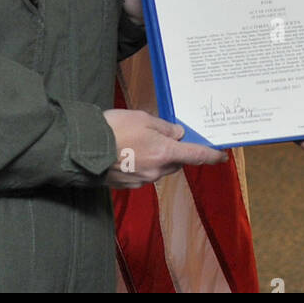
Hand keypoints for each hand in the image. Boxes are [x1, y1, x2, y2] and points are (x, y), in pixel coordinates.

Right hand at [102, 108, 226, 188]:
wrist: (82, 149)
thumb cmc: (114, 129)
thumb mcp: (143, 118)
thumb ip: (165, 127)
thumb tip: (178, 134)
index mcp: (164, 153)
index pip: (195, 156)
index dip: (211, 156)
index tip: (221, 157)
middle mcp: (156, 171)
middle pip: (175, 163)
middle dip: (174, 152)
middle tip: (161, 135)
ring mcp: (141, 180)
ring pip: (158, 169)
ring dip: (156, 157)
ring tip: (136, 141)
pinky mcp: (127, 185)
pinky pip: (142, 174)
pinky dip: (140, 164)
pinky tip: (126, 152)